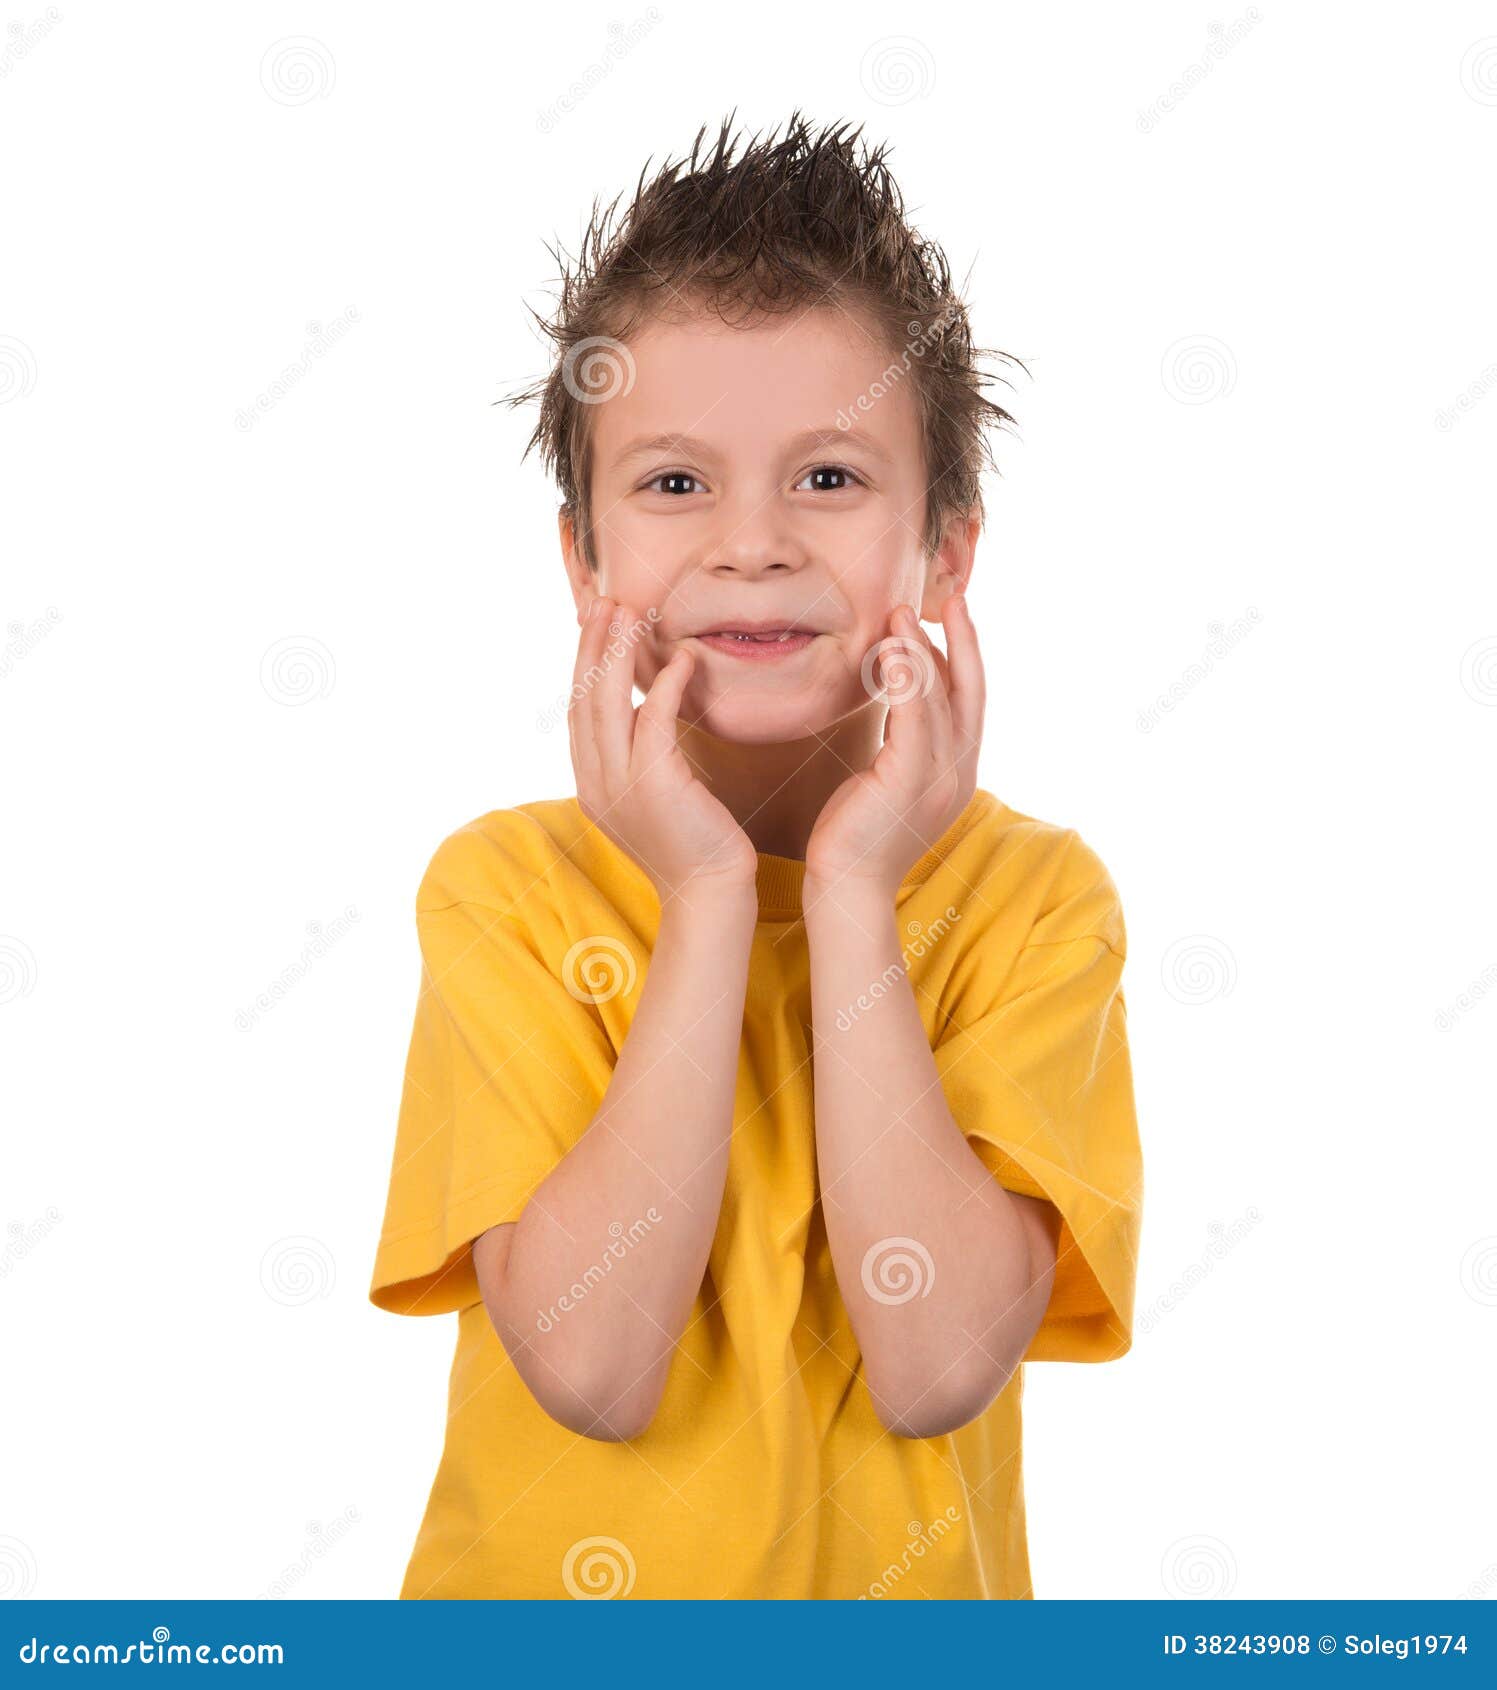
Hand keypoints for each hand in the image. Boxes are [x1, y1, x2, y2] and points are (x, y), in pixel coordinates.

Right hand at [569, 596, 758, 902]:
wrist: (708, 893)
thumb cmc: (693, 845)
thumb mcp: (653, 798)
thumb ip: (638, 759)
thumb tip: (641, 717)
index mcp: (591, 785)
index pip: (578, 712)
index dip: (583, 664)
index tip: (596, 625)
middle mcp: (595, 782)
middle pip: (583, 698)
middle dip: (592, 645)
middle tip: (606, 602)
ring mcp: (618, 783)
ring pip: (607, 701)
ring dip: (618, 651)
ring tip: (631, 612)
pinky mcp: (653, 782)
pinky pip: (653, 717)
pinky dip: (665, 682)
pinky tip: (684, 658)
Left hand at [804, 596, 984, 899]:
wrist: (848, 887)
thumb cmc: (857, 835)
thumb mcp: (888, 777)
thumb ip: (903, 738)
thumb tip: (902, 694)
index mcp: (957, 771)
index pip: (970, 700)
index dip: (966, 653)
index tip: (954, 613)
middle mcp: (958, 773)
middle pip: (971, 691)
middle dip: (964, 640)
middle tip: (952, 596)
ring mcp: (939, 779)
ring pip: (940, 699)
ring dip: (922, 652)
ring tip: (903, 614)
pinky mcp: (908, 783)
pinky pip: (914, 721)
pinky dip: (907, 682)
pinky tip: (894, 652)